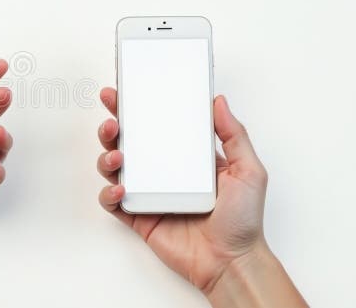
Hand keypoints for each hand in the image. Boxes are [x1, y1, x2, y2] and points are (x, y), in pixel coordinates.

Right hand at [97, 88, 304, 305]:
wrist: (232, 262)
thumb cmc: (244, 221)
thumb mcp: (249, 171)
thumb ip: (235, 135)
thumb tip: (218, 101)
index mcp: (185, 157)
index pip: (155, 125)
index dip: (135, 108)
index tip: (122, 93)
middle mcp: (163, 173)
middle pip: (127, 142)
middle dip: (112, 127)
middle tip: (112, 122)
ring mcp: (148, 194)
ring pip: (114, 169)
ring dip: (107, 157)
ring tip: (116, 156)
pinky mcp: (138, 217)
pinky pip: (112, 203)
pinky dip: (109, 194)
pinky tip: (120, 190)